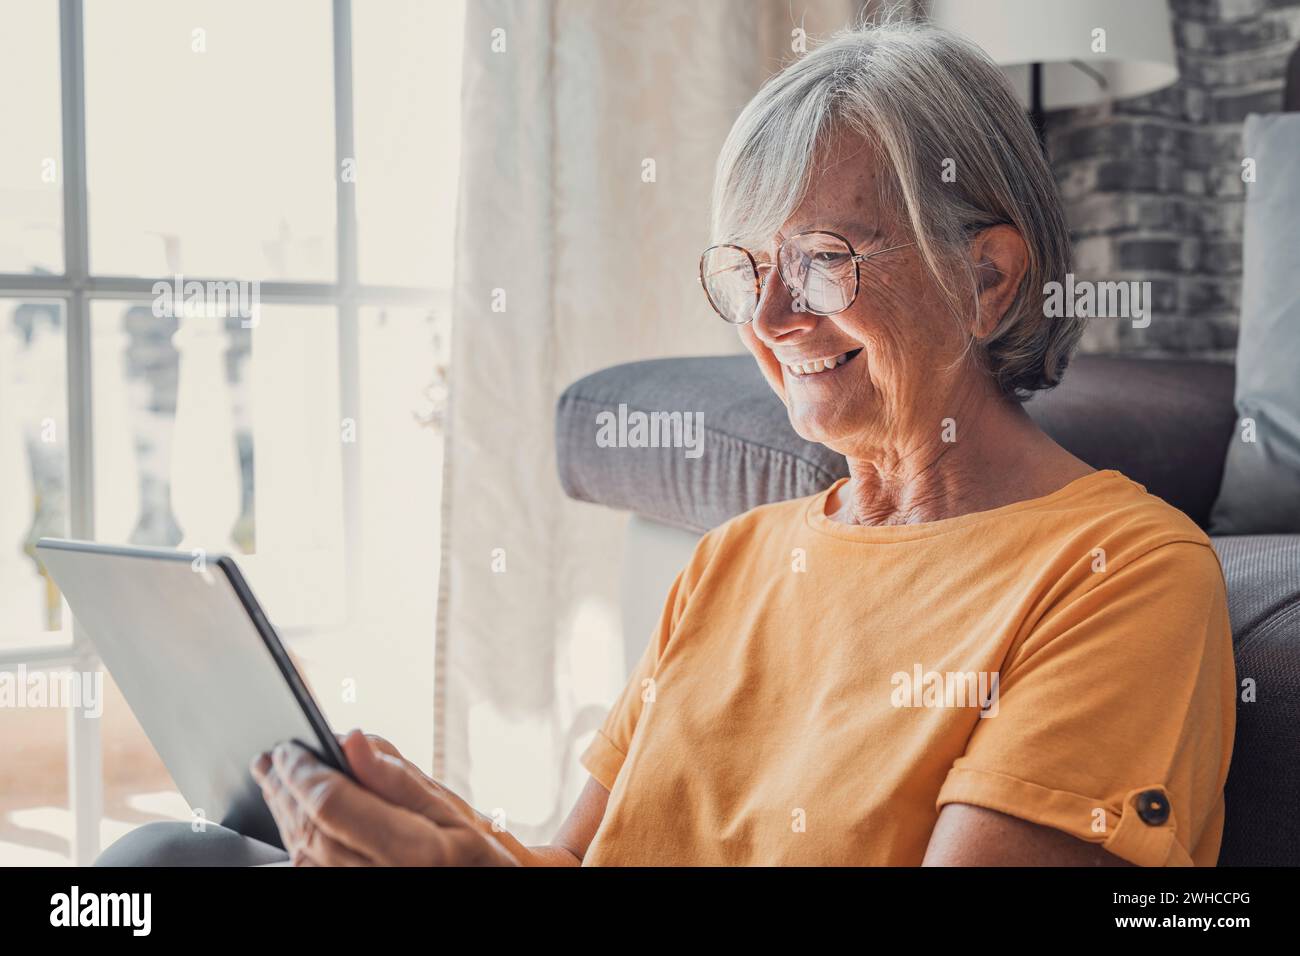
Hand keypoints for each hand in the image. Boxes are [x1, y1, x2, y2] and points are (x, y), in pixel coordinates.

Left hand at [250, 730, 519, 866]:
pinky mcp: (348, 896)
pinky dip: (296, 836)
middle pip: (309, 828)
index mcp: (413, 850)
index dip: (304, 772)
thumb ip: (397, 776)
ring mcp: (360, 890)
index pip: (333, 805)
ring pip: (302, 851)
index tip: (290, 745)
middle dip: (285, 787)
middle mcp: (381, 877)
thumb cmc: (474, 853)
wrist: (481, 888)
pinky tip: (292, 814)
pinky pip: (309, 868)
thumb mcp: (449, 807)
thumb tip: (350, 740)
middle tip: (272, 755)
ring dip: (283, 811)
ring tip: (273, 778)